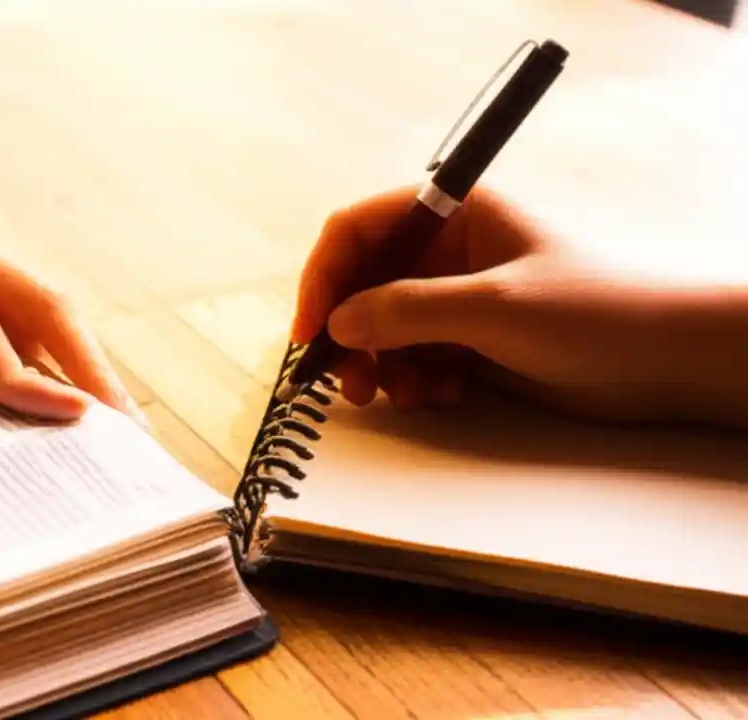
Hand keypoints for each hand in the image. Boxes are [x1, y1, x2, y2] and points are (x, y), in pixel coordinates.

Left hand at [0, 161, 139, 423]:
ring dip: (84, 362)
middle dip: (90, 365)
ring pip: (45, 308)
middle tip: (130, 429)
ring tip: (120, 426)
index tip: (65, 419)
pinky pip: (20, 318)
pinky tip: (68, 405)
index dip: (20, 373)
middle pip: (43, 303)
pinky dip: (53, 359)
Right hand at [291, 185, 747, 426]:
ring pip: (381, 330)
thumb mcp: (494, 307)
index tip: (311, 331)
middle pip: (361, 286)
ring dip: (382, 367)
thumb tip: (335, 324)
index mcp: (453, 212)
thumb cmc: (593, 313)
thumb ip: (409, 311)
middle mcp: (445, 251)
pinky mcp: (467, 342)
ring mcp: (455, 298)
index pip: (358, 231)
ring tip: (407, 395)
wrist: (665, 364)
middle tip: (352, 386)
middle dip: (351, 336)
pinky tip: (445, 394)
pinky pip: (410, 359)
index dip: (323, 277)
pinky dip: (413, 381)